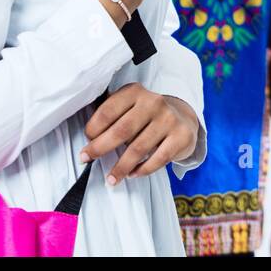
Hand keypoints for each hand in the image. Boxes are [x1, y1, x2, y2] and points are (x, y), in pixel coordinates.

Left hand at [80, 83, 198, 184]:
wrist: (182, 118)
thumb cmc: (147, 116)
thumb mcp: (129, 106)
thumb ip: (111, 115)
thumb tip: (89, 139)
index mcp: (135, 92)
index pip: (109, 110)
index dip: (93, 128)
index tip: (87, 141)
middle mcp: (153, 102)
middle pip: (121, 130)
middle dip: (100, 148)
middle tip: (87, 159)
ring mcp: (169, 119)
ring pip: (138, 149)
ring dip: (121, 167)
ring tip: (111, 179)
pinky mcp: (181, 136)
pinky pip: (158, 159)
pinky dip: (142, 170)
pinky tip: (133, 174)